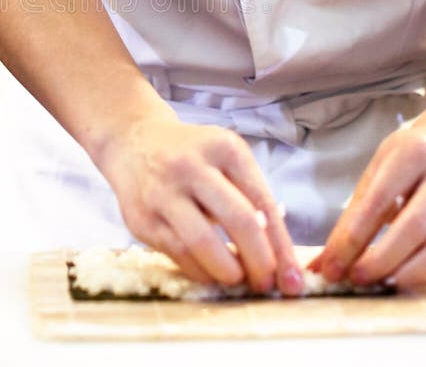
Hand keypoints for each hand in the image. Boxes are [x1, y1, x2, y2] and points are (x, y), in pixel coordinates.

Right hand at [96, 110, 303, 295]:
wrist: (133, 140)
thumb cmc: (192, 154)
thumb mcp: (225, 157)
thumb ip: (251, 195)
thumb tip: (278, 252)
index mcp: (222, 147)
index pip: (261, 201)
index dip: (281, 245)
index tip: (292, 277)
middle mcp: (191, 165)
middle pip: (239, 221)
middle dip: (260, 262)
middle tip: (267, 284)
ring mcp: (162, 192)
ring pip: (204, 244)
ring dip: (229, 272)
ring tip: (238, 279)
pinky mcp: (141, 218)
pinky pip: (178, 254)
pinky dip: (201, 271)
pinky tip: (211, 272)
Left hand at [310, 108, 425, 287]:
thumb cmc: (410, 155)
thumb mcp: (380, 166)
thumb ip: (357, 209)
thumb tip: (330, 255)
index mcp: (414, 152)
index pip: (377, 202)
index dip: (352, 238)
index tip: (332, 265)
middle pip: (413, 227)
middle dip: (379, 260)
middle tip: (354, 278)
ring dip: (405, 273)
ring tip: (378, 282)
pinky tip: (403, 277)